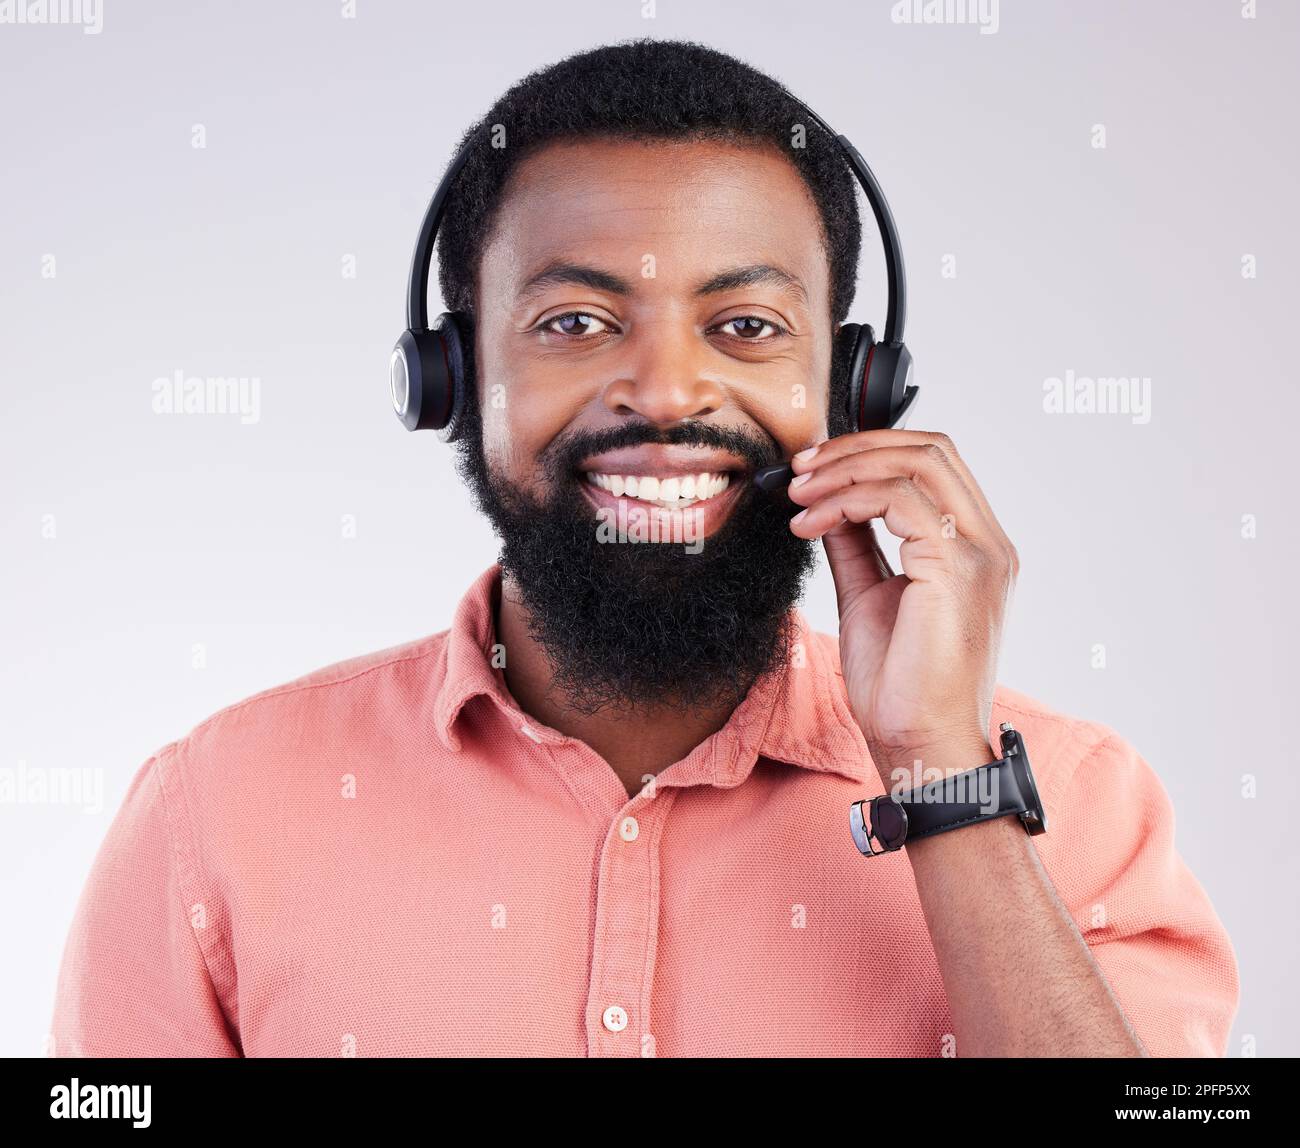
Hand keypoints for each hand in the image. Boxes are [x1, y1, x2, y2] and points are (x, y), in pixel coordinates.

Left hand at [786, 429, 1018, 783]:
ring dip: (843, 471)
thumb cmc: (901, 685)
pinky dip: (844, 501)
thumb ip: (856, 544)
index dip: (871, 449)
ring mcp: (979, 554)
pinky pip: (898, 501)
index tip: (812, 467)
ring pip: (916, 464)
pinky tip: (808, 525)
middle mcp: (987, 544)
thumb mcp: (867, 595)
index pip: (934, 462)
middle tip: (800, 470)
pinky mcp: (958, 569)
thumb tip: (829, 502)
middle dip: (855, 448)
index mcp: (973, 547)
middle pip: (930, 448)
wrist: (920, 743)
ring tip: (797, 496)